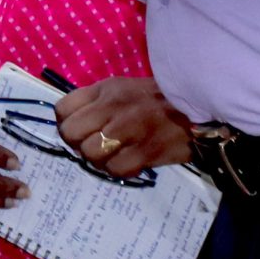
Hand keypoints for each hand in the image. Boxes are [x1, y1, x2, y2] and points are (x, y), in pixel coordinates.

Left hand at [54, 77, 194, 179]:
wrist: (197, 109)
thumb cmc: (154, 99)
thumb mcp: (120, 89)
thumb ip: (94, 102)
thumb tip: (70, 124)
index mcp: (104, 90)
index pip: (62, 110)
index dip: (66, 124)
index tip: (79, 131)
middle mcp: (112, 107)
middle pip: (71, 134)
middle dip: (78, 144)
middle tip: (94, 146)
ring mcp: (129, 129)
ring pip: (90, 154)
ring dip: (98, 160)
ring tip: (112, 155)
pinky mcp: (146, 151)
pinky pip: (115, 169)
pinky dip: (118, 169)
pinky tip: (128, 162)